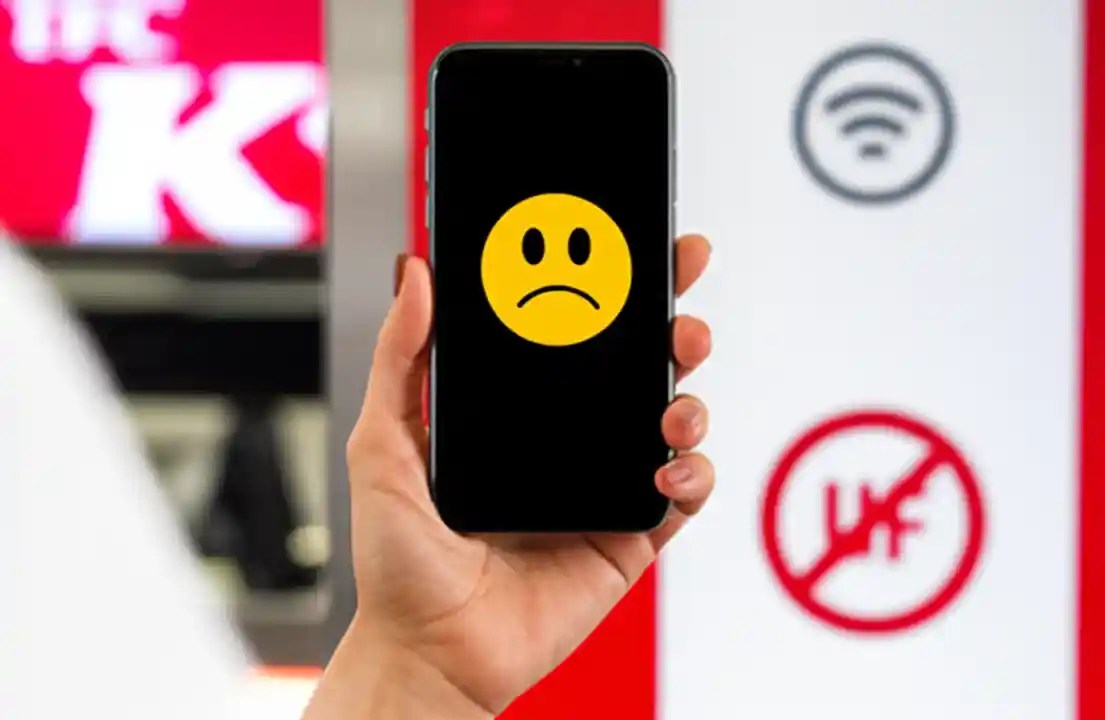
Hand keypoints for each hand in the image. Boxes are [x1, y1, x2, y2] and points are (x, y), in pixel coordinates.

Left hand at [306, 235, 713, 718]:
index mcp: (518, 411)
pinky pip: (683, 495)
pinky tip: (667, 471)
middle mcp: (568, 440)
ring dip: (689, 399)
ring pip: (672, 421)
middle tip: (679, 312)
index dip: (616, 287)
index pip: (576, 334)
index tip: (641, 245)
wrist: (432, 653)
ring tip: (673, 404)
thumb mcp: (382, 445)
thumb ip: (400, 359)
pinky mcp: (629, 536)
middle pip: (639, 366)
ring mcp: (602, 484)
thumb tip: (417, 275)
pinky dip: (692, 476)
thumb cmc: (400, 562)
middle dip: (673, 328)